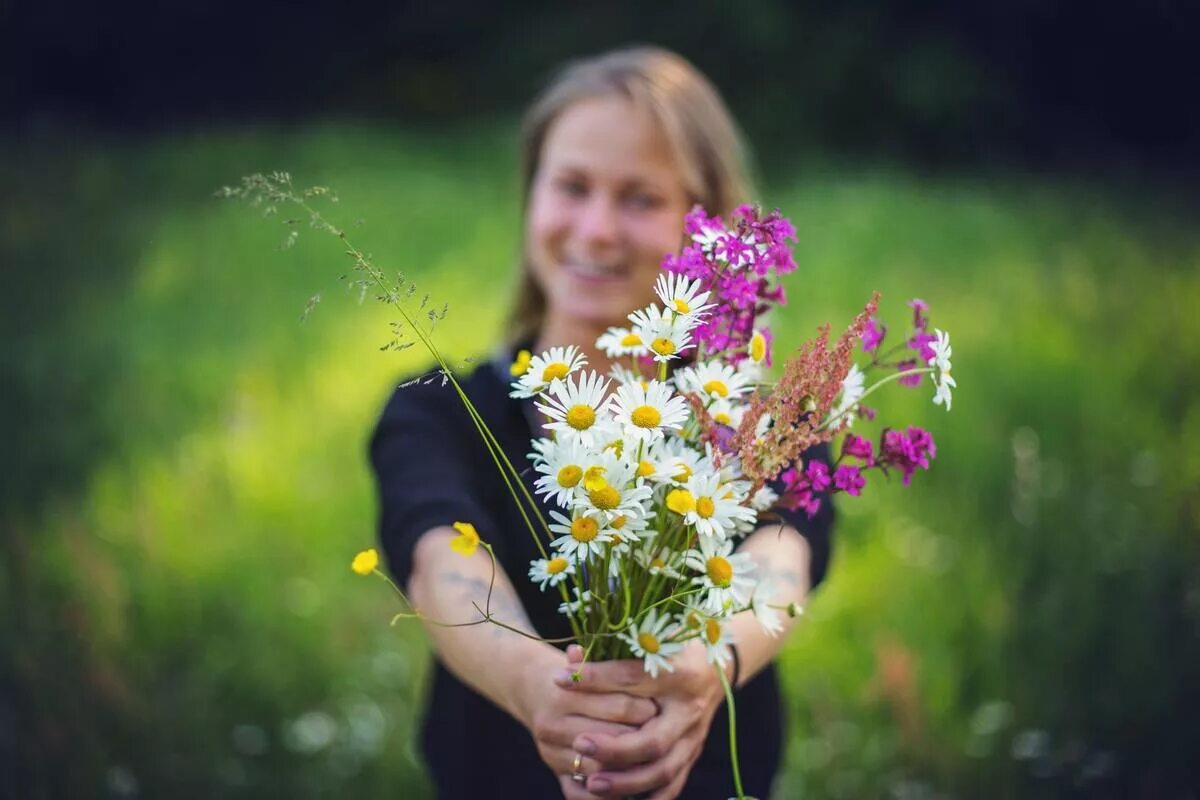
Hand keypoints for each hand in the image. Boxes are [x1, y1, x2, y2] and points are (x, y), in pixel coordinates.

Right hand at [517, 645, 659, 794]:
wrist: (532, 686)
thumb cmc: (572, 669)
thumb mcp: (591, 661)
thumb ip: (613, 664)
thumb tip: (650, 654)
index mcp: (564, 696)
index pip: (618, 707)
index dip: (646, 709)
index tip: (663, 706)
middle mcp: (552, 727)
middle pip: (611, 741)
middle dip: (642, 738)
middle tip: (667, 733)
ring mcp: (551, 754)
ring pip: (601, 771)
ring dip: (630, 767)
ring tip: (656, 758)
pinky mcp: (555, 773)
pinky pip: (582, 794)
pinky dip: (609, 795)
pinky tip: (633, 784)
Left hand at [555, 641, 726, 798]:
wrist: (716, 668)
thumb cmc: (676, 648)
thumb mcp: (650, 641)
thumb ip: (613, 649)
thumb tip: (571, 657)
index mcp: (680, 671)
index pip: (632, 677)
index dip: (594, 678)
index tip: (560, 680)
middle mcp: (690, 709)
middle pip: (653, 740)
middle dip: (614, 748)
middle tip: (578, 743)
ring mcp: (694, 736)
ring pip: (662, 769)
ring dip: (625, 781)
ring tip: (591, 783)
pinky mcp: (692, 753)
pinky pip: (673, 785)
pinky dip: (648, 796)